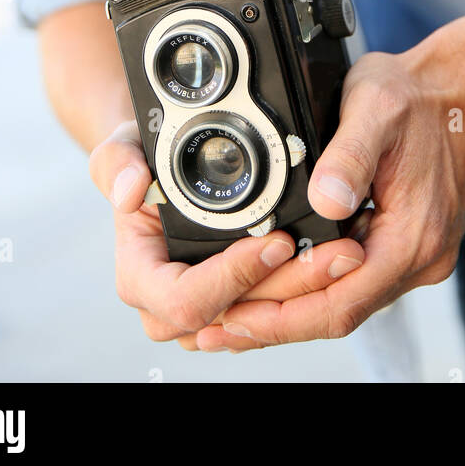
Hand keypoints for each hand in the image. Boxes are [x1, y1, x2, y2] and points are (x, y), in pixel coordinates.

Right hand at [88, 120, 365, 350]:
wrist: (156, 164)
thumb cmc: (138, 157)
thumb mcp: (122, 146)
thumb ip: (117, 162)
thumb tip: (129, 190)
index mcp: (140, 278)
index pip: (187, 301)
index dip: (233, 278)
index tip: (275, 240)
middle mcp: (169, 306)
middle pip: (237, 317)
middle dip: (290, 287)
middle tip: (337, 251)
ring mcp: (207, 308)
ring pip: (263, 319)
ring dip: (308, 290)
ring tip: (347, 252)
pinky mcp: (237, 301)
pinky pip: (273, 309)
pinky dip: (305, 287)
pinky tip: (335, 257)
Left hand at [190, 29, 464, 349]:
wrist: (460, 89)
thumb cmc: (417, 96)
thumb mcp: (375, 108)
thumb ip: (348, 157)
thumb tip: (325, 202)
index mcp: (415, 236)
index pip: (342, 301)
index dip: (283, 318)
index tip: (234, 319)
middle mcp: (422, 257)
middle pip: (339, 311)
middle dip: (275, 323)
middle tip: (216, 329)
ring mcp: (417, 255)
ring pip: (346, 301)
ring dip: (290, 310)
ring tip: (233, 315)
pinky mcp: (406, 245)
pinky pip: (355, 281)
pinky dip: (313, 288)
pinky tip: (276, 285)